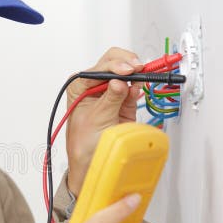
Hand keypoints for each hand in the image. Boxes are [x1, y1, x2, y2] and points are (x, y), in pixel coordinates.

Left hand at [65, 47, 143, 195]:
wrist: (92, 160)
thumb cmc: (84, 142)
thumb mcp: (97, 119)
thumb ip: (110, 100)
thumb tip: (119, 82)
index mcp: (80, 85)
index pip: (100, 66)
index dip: (115, 65)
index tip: (127, 71)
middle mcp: (94, 84)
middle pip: (113, 62)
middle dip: (127, 63)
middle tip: (138, 69)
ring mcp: (110, 91)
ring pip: (127, 71)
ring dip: (136, 72)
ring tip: (142, 76)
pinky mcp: (124, 100)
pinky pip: (134, 87)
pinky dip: (138, 85)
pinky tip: (138, 88)